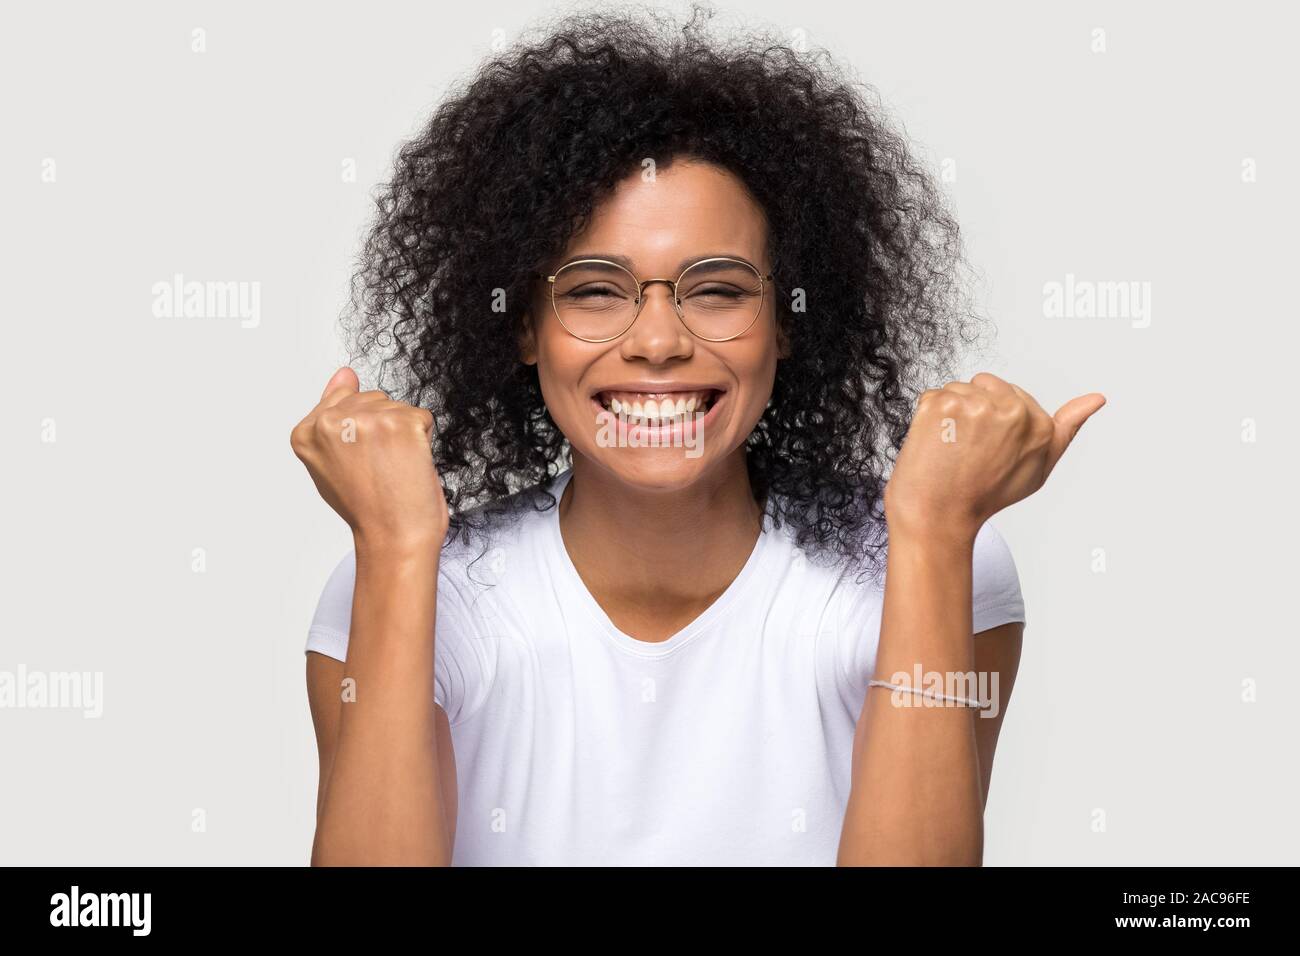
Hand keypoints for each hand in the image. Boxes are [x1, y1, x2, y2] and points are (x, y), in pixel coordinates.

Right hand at [290, 367, 448, 547]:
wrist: (394, 537)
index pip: (342, 398)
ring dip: (403, 434)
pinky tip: (409, 465)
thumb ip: (332, 413)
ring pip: (397, 407)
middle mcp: (332, 422)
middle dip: (382, 428)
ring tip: (393, 469)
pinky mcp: (402, 423)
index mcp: (306, 431)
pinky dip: (423, 440)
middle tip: (378, 468)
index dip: (360, 432)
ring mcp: (368, 420)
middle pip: (371, 399)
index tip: (359, 459)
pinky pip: (422, 417)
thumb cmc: (366, 507)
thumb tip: (345, 372)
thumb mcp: (332, 462)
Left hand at [884, 372, 1104, 540]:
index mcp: (1038, 423)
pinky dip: (930, 416)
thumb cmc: (987, 493)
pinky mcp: (944, 405)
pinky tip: (936, 441)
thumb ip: (1068, 428)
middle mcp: (1011, 412)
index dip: (994, 418)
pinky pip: (934, 395)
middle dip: (975, 408)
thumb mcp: (1040, 466)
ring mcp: (975, 405)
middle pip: (986, 384)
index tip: (988, 445)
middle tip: (970, 447)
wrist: (940, 513)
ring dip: (952, 412)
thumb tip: (1097, 398)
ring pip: (959, 389)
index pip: (1011, 392)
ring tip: (953, 446)